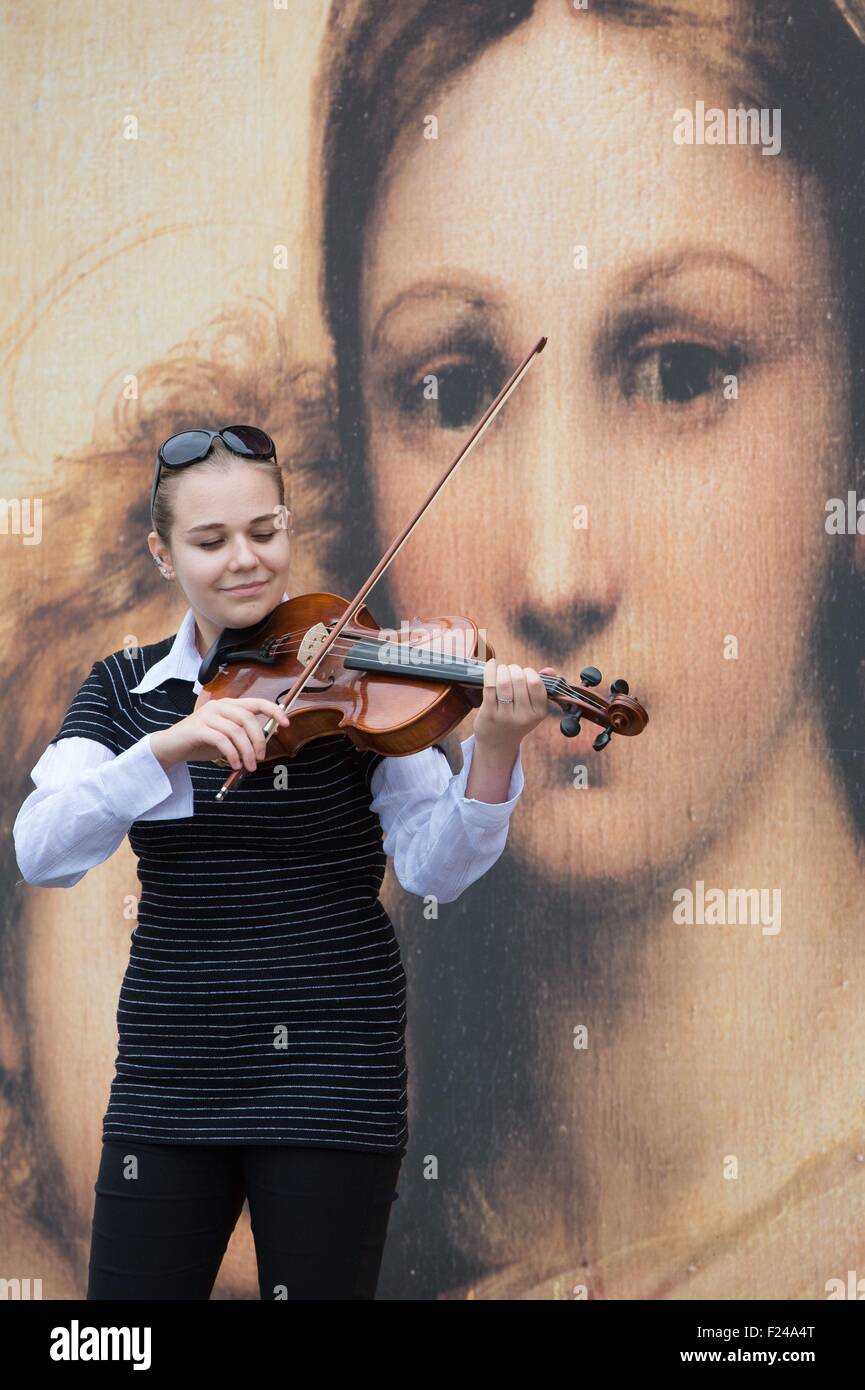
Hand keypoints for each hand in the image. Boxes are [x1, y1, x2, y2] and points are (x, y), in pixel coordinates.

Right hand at [149, 689, 289, 771]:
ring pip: (236, 731)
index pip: (257, 702)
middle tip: (260, 758)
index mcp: (229, 705)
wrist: (171, 747)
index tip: (286, 723)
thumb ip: (242, 736)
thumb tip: (262, 746)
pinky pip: (222, 740)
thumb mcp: (226, 737)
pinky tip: (234, 764)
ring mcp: (208, 715)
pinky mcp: (198, 728)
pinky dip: (232, 754)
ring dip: (246, 751)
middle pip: (248, 718)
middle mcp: (219, 706)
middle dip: (258, 740)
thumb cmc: (200, 742)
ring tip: (247, 766)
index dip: (274, 711)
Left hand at [472, 659, 558, 752]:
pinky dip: (490, 671)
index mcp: (539, 713)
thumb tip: (550, 670)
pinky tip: (491, 665)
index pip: (536, 683)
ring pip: (504, 682)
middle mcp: (524, 716)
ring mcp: (506, 716)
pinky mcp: (489, 714)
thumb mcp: (533, 709)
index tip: (524, 673)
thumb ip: (541, 687)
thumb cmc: (516, 719)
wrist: (498, 743)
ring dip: (502, 670)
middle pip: (519, 679)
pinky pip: (489, 686)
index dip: (529, 672)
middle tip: (510, 670)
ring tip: (501, 670)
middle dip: (513, 669)